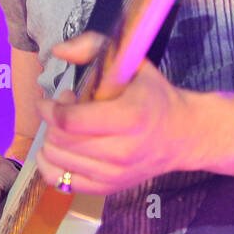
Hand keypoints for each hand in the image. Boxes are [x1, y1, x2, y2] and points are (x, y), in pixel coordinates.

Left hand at [36, 31, 196, 194]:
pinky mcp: (110, 188)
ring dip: (52, 140)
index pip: (71, 120)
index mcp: (129, 117)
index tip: (50, 98)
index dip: (50, 108)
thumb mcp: (132, 61)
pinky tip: (60, 149)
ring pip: (59, 160)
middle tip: (64, 108)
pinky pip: (63, 182)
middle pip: (62, 140)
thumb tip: (58, 50)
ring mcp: (116, 174)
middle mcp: (123, 150)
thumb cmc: (154, 95)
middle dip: (52, 121)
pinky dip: (51, 165)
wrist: (184, 135)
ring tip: (67, 127)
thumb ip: (93, 45)